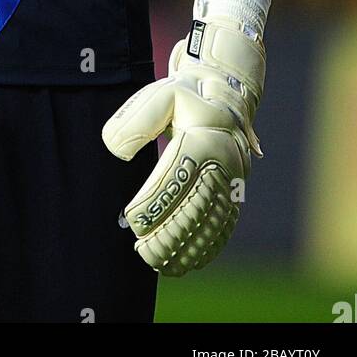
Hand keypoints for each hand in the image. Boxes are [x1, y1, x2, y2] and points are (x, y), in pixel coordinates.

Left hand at [102, 15, 264, 276]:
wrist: (224, 93)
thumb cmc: (184, 96)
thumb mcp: (159, 96)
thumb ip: (135, 121)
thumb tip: (118, 153)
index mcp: (205, 137)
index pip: (177, 178)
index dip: (154, 204)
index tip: (132, 221)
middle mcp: (226, 160)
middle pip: (195, 207)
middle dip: (168, 234)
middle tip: (142, 250)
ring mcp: (236, 179)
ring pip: (211, 223)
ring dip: (185, 248)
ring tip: (157, 262)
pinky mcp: (238, 192)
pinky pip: (224, 226)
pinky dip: (206, 248)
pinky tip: (186, 262)